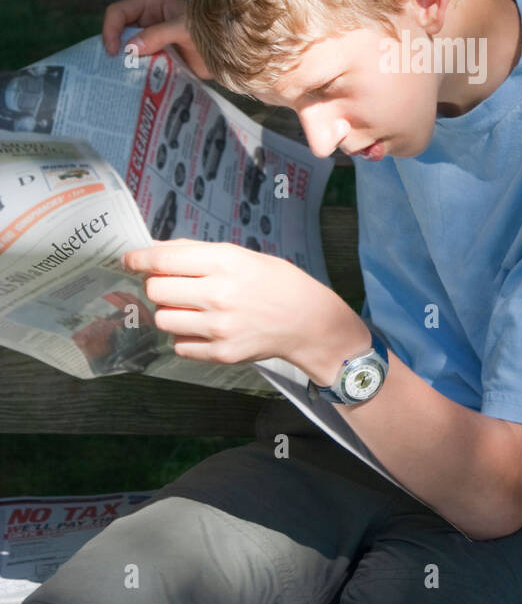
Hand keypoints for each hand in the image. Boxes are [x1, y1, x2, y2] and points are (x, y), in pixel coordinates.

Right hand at [102, 0, 211, 79]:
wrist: (229, 55)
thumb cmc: (211, 32)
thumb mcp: (185, 30)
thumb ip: (159, 35)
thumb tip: (130, 47)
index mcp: (150, 2)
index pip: (118, 12)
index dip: (110, 30)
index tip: (114, 52)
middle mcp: (147, 18)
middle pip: (117, 31)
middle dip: (113, 48)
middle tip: (112, 68)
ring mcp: (150, 37)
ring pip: (126, 48)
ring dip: (122, 61)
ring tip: (120, 77)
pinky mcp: (155, 55)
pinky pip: (137, 62)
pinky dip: (133, 71)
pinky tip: (132, 82)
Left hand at [121, 238, 363, 381]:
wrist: (309, 321)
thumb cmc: (276, 282)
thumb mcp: (241, 255)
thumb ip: (197, 252)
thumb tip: (156, 250)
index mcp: (226, 262)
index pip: (164, 259)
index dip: (139, 258)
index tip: (129, 260)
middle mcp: (220, 294)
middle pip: (156, 290)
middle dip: (158, 285)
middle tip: (173, 286)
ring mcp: (219, 327)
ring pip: (164, 319)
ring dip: (171, 312)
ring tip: (193, 308)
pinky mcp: (222, 353)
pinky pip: (180, 346)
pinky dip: (186, 337)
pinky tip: (205, 328)